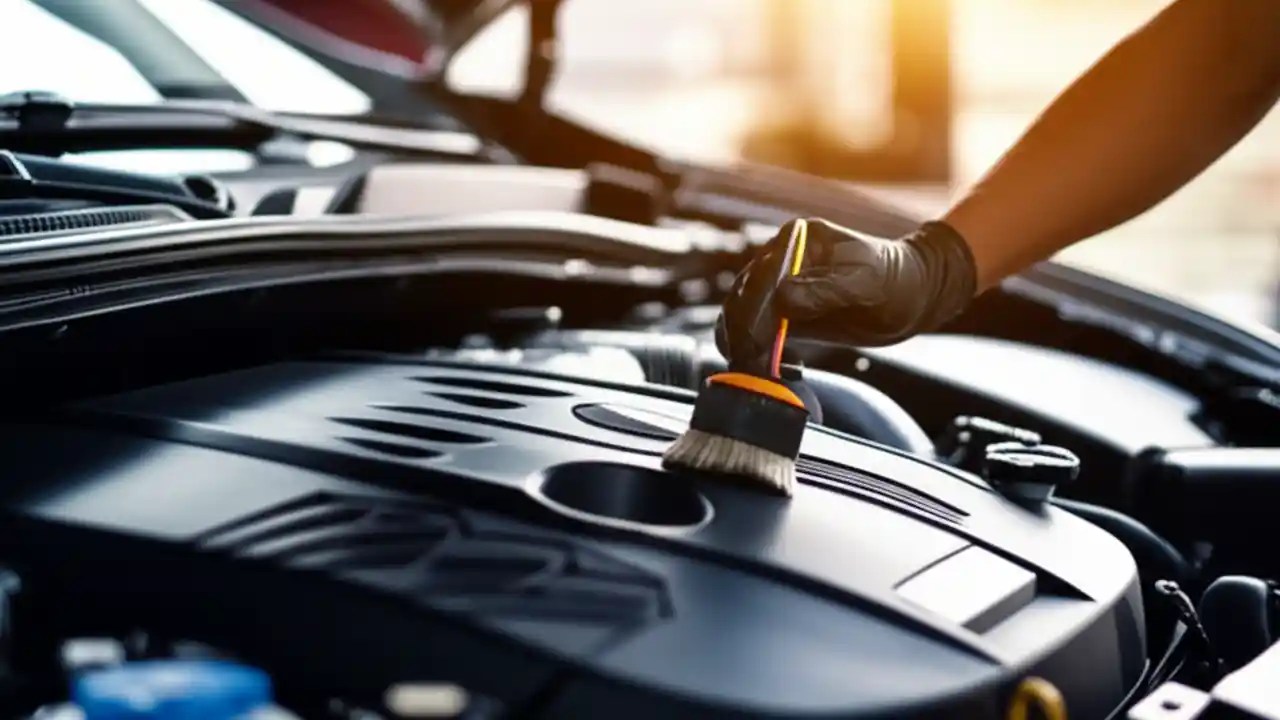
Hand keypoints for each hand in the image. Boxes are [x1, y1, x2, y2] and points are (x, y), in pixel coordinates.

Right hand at [717, 218, 976, 352]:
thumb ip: (825, 289)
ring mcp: (780, 287)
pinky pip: (759, 333)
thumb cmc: (896, 279)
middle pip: (744, 296)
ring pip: (744, 316)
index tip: (753, 342)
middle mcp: (781, 260)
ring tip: (753, 369)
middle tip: (749, 362)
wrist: (914, 296)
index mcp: (796, 240)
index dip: (752, 311)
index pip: (760, 276)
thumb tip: (783, 300)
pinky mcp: (786, 314)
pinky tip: (765, 368)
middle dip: (742, 331)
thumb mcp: (866, 280)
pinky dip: (755, 351)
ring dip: (743, 344)